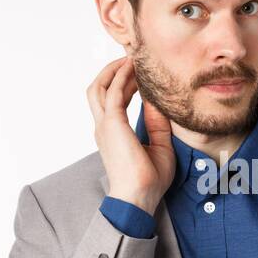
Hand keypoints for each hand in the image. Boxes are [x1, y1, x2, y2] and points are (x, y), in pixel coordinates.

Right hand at [87, 55, 174, 214]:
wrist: (139, 198)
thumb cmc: (149, 180)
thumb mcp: (160, 146)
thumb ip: (157, 123)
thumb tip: (157, 101)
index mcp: (112, 134)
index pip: (110, 101)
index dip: (121, 83)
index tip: (137, 72)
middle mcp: (104, 128)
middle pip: (97, 89)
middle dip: (111, 71)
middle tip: (131, 59)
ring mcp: (105, 126)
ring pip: (99, 87)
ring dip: (114, 70)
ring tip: (131, 60)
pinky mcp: (112, 125)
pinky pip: (112, 93)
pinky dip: (122, 78)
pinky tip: (135, 71)